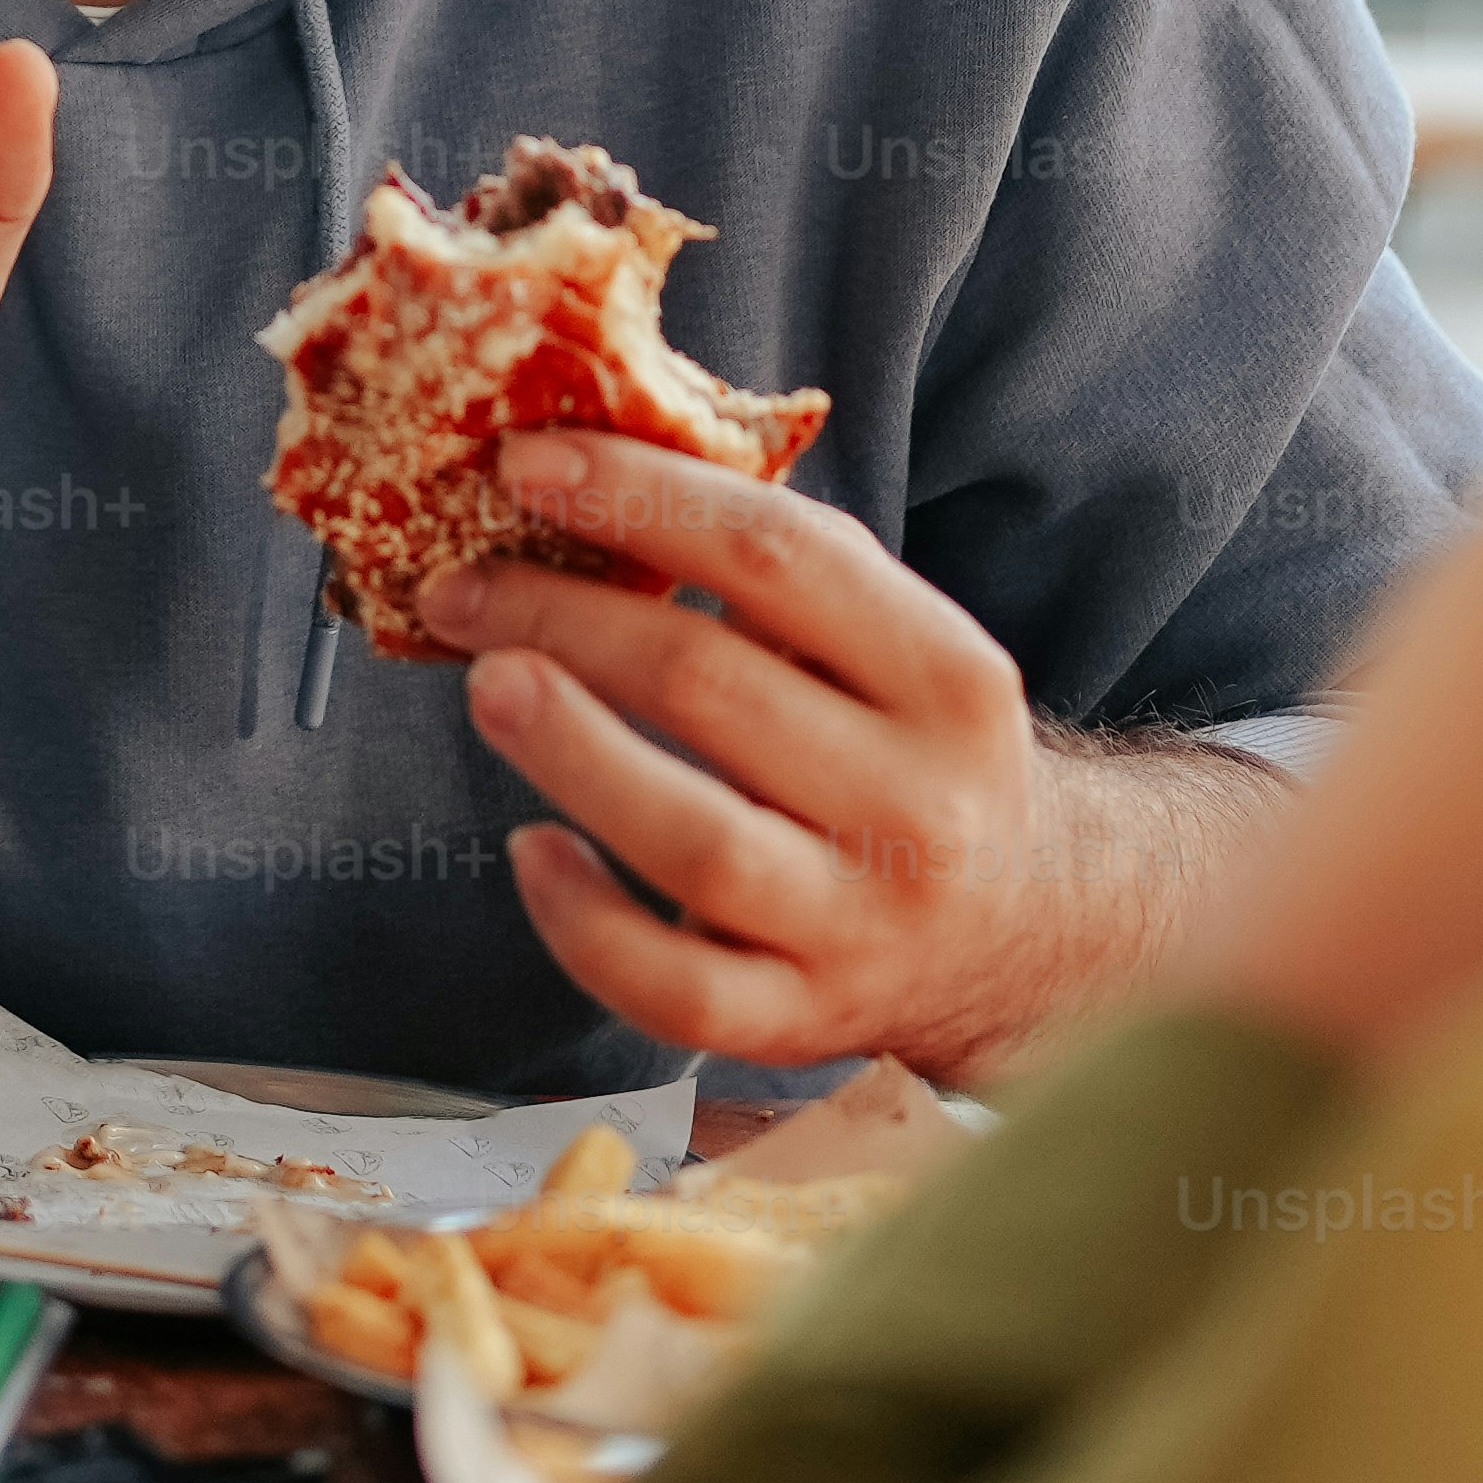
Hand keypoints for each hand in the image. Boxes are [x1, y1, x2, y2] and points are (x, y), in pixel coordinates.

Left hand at [422, 441, 1093, 1076]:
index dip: (639, 497)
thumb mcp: (893, 645)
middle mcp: (919, 803)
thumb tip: (576, 474)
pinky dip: (584, 923)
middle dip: (562, 619)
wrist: (1022, 929)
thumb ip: (775, 567)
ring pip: (696, 841)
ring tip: (485, 684)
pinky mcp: (802, 1021)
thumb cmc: (906, 751)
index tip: (522, 461)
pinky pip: (675, 988)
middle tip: (459, 587)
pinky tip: (530, 850)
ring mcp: (861, 924)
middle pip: (712, 687)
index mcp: (947, 676)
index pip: (779, 557)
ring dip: (570, 752)